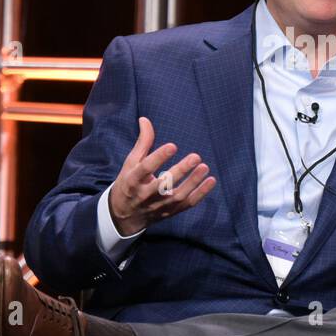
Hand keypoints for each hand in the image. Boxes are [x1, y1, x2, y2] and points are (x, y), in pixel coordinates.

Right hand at [108, 116, 215, 235]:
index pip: (145, 169)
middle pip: (163, 185)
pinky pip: (187, 204)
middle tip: (195, 156)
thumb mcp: (130, 163)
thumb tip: (145, 119)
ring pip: (177, 196)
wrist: (125, 216)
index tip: (172, 146)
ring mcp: (158, 205)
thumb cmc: (129, 183)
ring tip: (204, 167)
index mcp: (132, 181)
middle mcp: (145, 195)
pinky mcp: (170, 212)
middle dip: (180, 171)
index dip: (158, 158)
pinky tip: (210, 181)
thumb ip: (142, 142)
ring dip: (193, 182)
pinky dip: (200, 194)